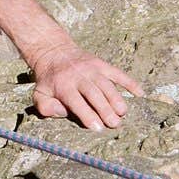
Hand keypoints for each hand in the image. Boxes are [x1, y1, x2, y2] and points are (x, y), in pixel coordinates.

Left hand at [28, 43, 142, 129]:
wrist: (54, 51)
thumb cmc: (49, 80)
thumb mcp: (39, 94)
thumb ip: (46, 107)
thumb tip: (62, 112)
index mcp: (63, 86)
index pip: (76, 102)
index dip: (87, 115)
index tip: (97, 128)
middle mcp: (79, 76)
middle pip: (94, 94)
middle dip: (105, 109)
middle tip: (114, 124)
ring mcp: (92, 68)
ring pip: (107, 84)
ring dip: (116, 98)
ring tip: (123, 113)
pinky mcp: (102, 64)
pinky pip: (118, 73)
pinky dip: (130, 83)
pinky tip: (140, 93)